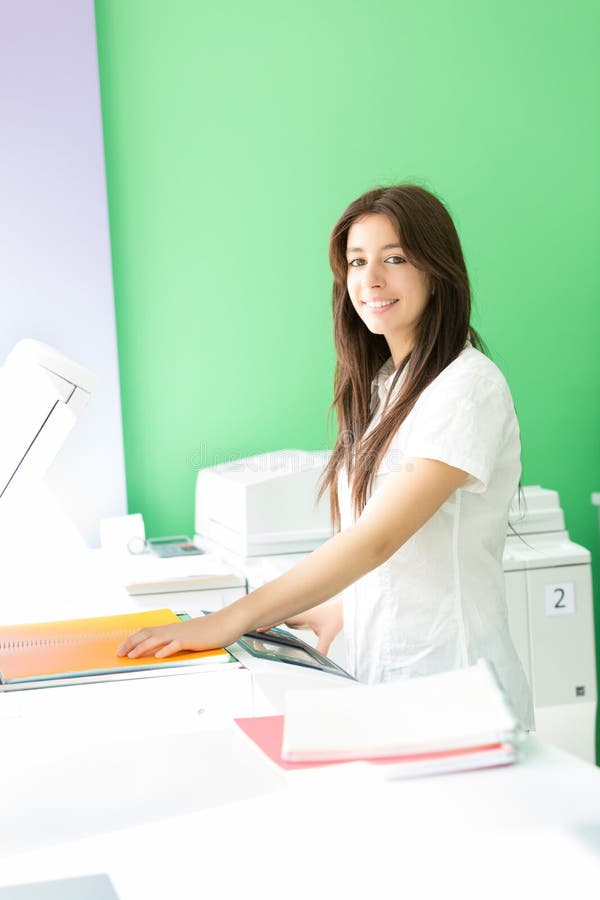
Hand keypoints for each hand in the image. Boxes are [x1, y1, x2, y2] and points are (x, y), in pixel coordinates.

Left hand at [116, 611, 240, 658]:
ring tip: (132, 655)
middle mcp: (173, 630)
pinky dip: (167, 649)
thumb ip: (174, 642)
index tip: (121, 648)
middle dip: (131, 643)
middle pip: (147, 634)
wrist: (225, 623)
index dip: (132, 640)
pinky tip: (159, 655)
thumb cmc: (208, 631)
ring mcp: (181, 634)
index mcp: (171, 629)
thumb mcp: (188, 636)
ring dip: (143, 647)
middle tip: (120, 653)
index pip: (146, 632)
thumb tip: (161, 651)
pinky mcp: (191, 640)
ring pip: (158, 639)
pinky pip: (177, 644)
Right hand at [258, 599, 342, 655]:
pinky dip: (276, 621)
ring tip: (257, 628)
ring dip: (270, 620)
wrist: (340, 610)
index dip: (268, 621)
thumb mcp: (328, 635)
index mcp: (301, 613)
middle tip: (251, 627)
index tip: (257, 627)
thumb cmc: (335, 618)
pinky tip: (271, 628)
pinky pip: (284, 618)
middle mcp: (297, 612)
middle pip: (276, 615)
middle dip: (264, 620)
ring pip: (279, 616)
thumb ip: (322, 648)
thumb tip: (319, 659)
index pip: (280, 616)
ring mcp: (297, 613)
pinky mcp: (299, 616)